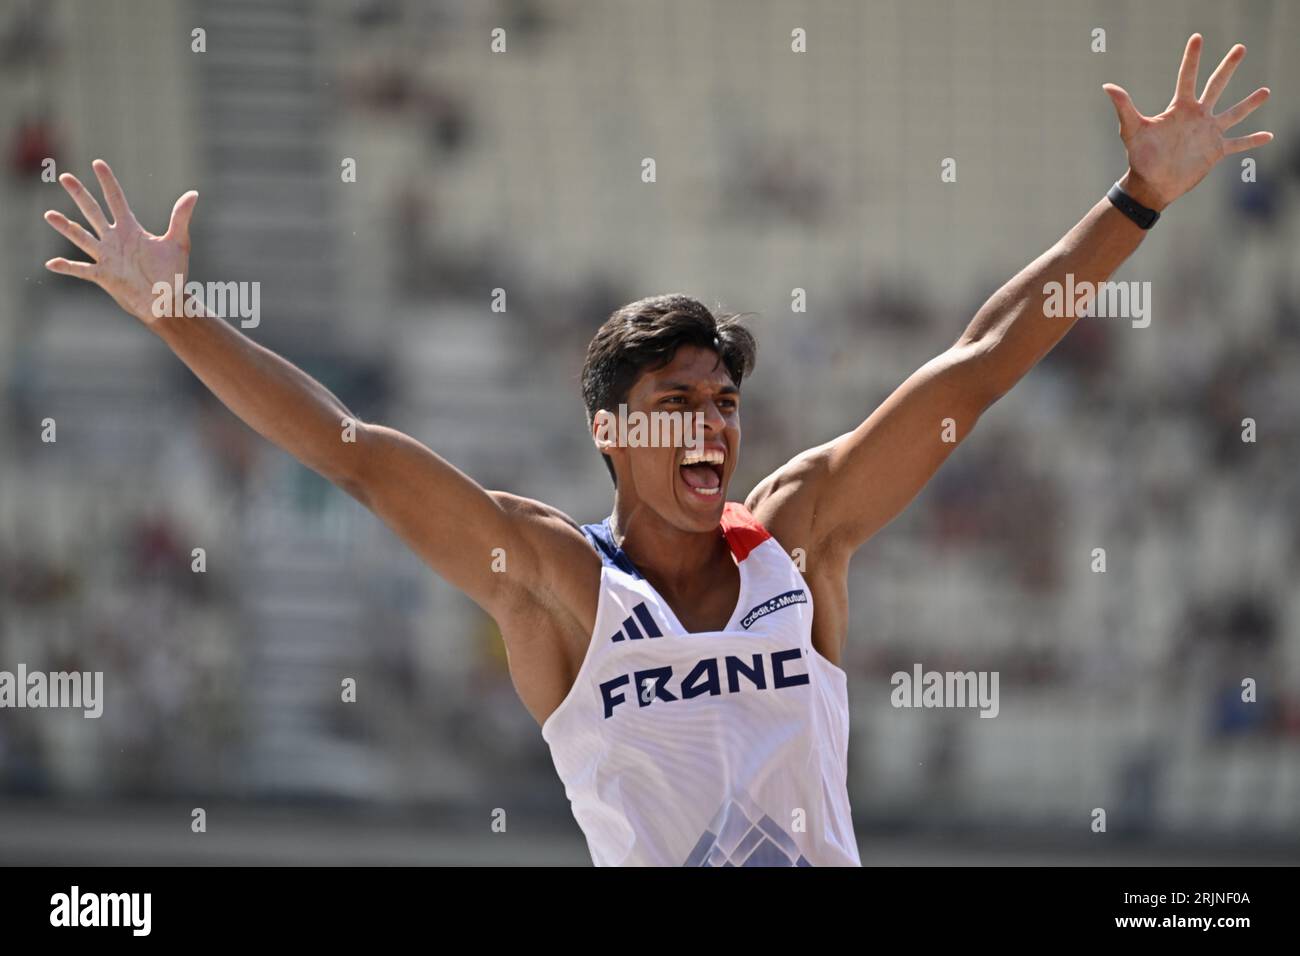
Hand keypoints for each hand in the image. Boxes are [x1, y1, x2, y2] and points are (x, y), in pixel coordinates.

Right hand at [43, 159, 198, 325]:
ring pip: (81, 237)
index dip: (107, 181)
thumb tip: (193, 193)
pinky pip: (81, 269)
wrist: (167, 301)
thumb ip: (180, 217)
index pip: (116, 199)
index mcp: (131, 229)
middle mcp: (115, 240)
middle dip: (80, 194)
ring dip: (66, 226)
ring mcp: (106, 257)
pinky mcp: (103, 276)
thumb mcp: (178, 243)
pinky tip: (51, 264)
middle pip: (93, 212)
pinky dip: (67, 267)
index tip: (97, 163)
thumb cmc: (173, 273)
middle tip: (64, 176)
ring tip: (49, 214)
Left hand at [1103, 34, 1272, 210]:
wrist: (1151, 185)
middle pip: (1216, 86)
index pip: (1187, 77)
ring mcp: (1208, 132)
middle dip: (1227, 67)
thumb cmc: (1140, 157)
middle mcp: (1196, 116)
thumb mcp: (1132, 130)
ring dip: (1249, 103)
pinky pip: (1238, 143)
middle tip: (1240, 48)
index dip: (1192, 57)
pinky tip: (1268, 136)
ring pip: (1233, 113)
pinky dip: (1252, 140)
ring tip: (1265, 92)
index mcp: (1179, 109)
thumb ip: (1124, 107)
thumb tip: (1107, 86)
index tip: (1197, 37)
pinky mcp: (1215, 151)